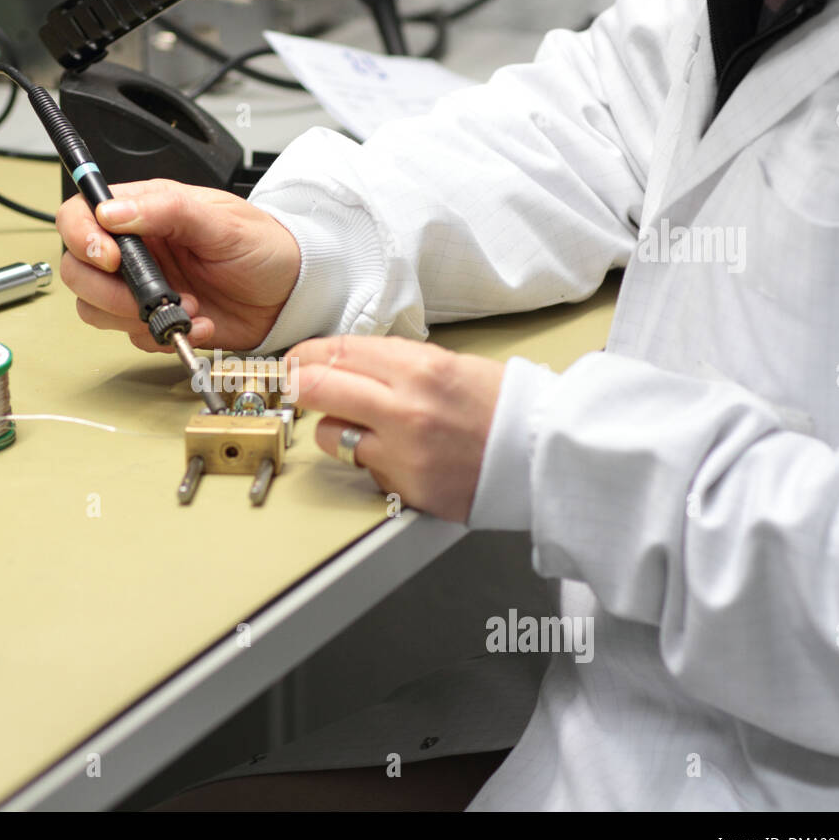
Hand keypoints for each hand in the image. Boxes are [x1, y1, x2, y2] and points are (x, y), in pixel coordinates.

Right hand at [56, 179, 300, 352]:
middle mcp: (136, 249)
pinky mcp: (155, 318)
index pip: (81, 215)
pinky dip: (162, 336)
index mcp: (143, 211)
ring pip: (96, 308)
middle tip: (144, 297)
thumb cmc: (264, 245)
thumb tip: (112, 211)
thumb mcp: (220, 220)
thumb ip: (166, 209)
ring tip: (185, 307)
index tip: (110, 258)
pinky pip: (133, 336)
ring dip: (136, 317)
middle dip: (105, 291)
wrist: (291, 294)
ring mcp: (143, 286)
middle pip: (79, 269)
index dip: (82, 238)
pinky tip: (197, 322)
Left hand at [289, 336, 504, 522]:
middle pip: (317, 388)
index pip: (336, 352)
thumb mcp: (449, 364)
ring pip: (329, 434)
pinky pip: (364, 469)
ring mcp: (403, 452)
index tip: (297, 360)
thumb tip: (342, 362)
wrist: (542, 453)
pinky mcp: (405, 487)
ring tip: (364, 427)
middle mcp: (406, 408)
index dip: (306, 355)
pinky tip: (399, 455)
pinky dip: (372, 461)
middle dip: (299, 385)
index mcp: (421, 367)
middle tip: (296, 387)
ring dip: (336, 429)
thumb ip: (394, 364)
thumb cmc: (502, 406)